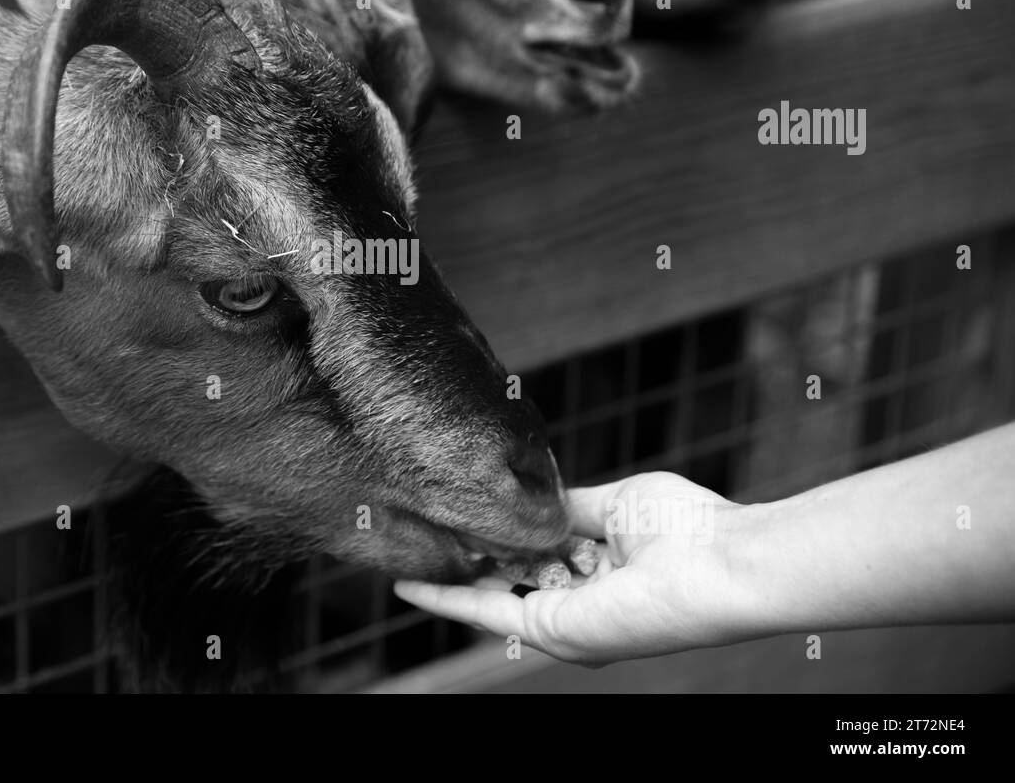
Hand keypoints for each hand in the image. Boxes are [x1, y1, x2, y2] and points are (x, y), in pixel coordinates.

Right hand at [394, 472, 756, 665]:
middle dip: (467, 556)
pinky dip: (447, 599)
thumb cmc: (688, 530)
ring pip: (491, 593)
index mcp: (600, 570)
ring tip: (404, 546)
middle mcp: (581, 601)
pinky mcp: (554, 630)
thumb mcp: (613, 503)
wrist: (719, 563)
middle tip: (420, 532)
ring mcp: (566, 621)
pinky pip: (488, 611)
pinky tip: (410, 586)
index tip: (463, 520)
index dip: (500, 536)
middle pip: (509, 576)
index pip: (536, 554)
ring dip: (449, 573)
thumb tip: (530, 494)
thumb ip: (566, 506)